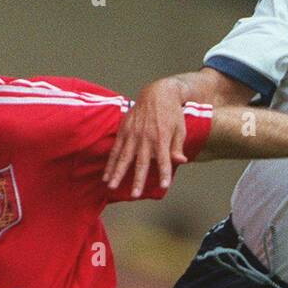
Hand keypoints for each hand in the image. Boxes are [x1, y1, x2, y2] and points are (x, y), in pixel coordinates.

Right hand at [103, 78, 188, 197]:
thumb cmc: (172, 114)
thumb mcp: (180, 129)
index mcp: (161, 137)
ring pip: (123, 157)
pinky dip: (110, 163)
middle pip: (141, 162)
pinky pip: (115, 149)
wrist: (157, 93)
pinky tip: (106, 175)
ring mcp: (132, 134)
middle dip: (138, 179)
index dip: (164, 173)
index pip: (164, 159)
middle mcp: (145, 137)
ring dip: (117, 173)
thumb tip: (181, 161)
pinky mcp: (123, 130)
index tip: (164, 186)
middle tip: (135, 195)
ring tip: (111, 186)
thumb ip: (177, 146)